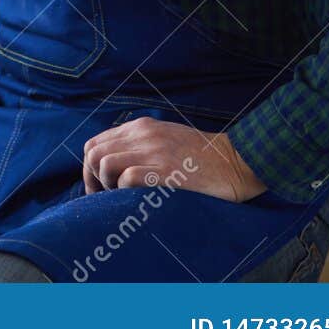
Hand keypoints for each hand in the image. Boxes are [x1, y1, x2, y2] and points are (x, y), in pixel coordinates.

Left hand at [81, 117, 264, 202]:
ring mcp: (154, 152)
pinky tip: (138, 200)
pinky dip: (125, 192)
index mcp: (141, 127)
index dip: (89, 169)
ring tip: (123, 198)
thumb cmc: (202, 158)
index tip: (98, 189)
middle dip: (92, 180)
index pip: (95, 143)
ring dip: (107, 186)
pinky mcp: (166, 171)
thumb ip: (140, 145)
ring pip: (105, 164)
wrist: (238, 162)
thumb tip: (111, 166)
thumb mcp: (166, 139)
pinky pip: (127, 179)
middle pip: (93, 154)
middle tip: (105, 199)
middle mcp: (143, 135)